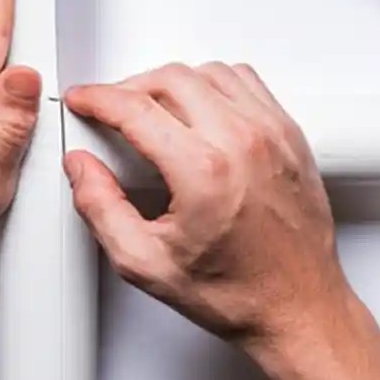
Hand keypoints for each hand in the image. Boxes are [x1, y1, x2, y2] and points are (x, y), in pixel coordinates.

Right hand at [64, 63, 379, 379]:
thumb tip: (82, 168)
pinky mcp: (290, 134)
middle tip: (111, 109)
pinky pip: (246, 82)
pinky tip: (199, 108)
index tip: (83, 100)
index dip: (97, 98)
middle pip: (170, 78)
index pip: (135, 108)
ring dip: (172, 82)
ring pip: (209, 72)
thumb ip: (101, 208)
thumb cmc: (236, 293)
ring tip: (152, 109)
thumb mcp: (145, 263)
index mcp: (203, 172)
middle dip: (129, 87)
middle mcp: (242, 142)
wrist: (297, 308)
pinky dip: (213, 85)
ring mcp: (272, 133)